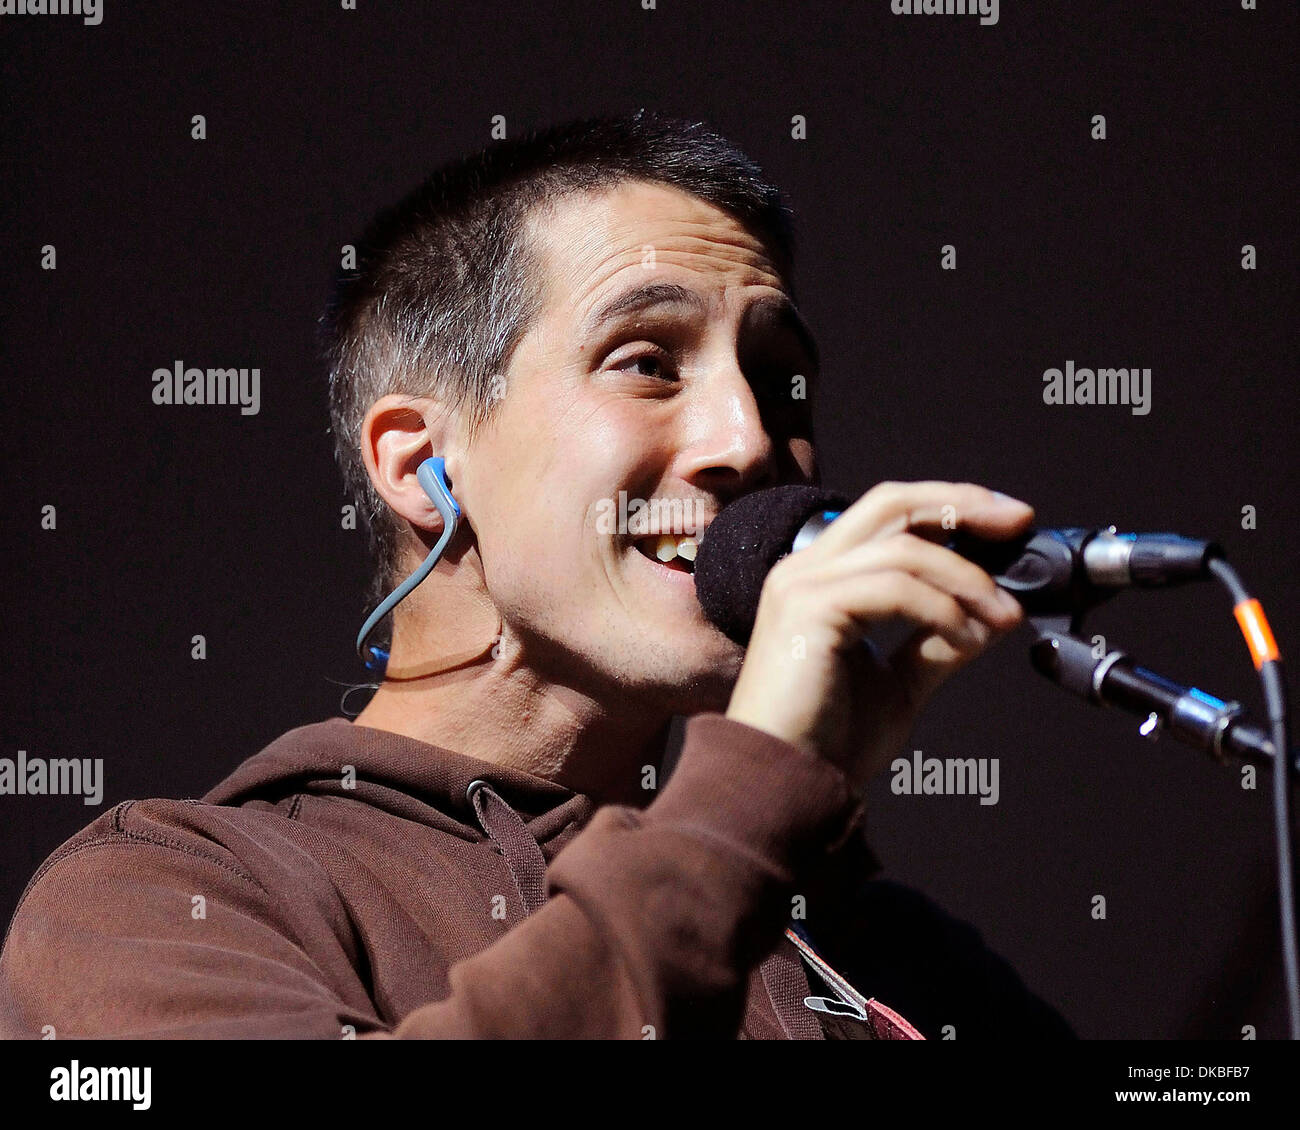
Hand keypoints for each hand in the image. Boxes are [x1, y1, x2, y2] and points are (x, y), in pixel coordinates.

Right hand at [725, 481, 1033, 793]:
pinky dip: (942, 609)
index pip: (890, 512)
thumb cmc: (828, 742)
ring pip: (903, 548)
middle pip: (893, 503)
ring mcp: (801, 585)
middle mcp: (805, 570)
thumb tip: (993, 613)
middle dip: (963, 505)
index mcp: (821, 578)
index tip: (1009, 521)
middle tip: (1018, 524)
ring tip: (1003, 616)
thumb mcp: (900, 683)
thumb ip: (938, 643)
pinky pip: (894, 588)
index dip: (951, 504)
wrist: (787, 784)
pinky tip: (966, 637)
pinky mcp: (807, 610)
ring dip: (967, 578)